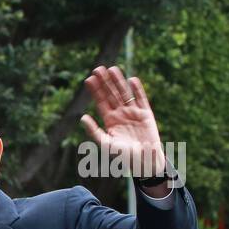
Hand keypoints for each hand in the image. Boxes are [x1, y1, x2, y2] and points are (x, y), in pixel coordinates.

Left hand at [80, 65, 166, 179]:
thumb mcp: (105, 143)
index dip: (95, 91)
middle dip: (105, 82)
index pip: (100, 102)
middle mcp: (120, 114)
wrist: (143, 161)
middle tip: (98, 68)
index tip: (88, 79)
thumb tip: (82, 117)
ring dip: (118, 81)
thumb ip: (94, 130)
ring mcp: (133, 112)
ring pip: (124, 93)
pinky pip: (141, 99)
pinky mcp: (146, 113)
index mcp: (109, 121)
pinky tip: (132, 80)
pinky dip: (137, 90)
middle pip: (111, 94)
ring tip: (112, 69)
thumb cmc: (123, 156)